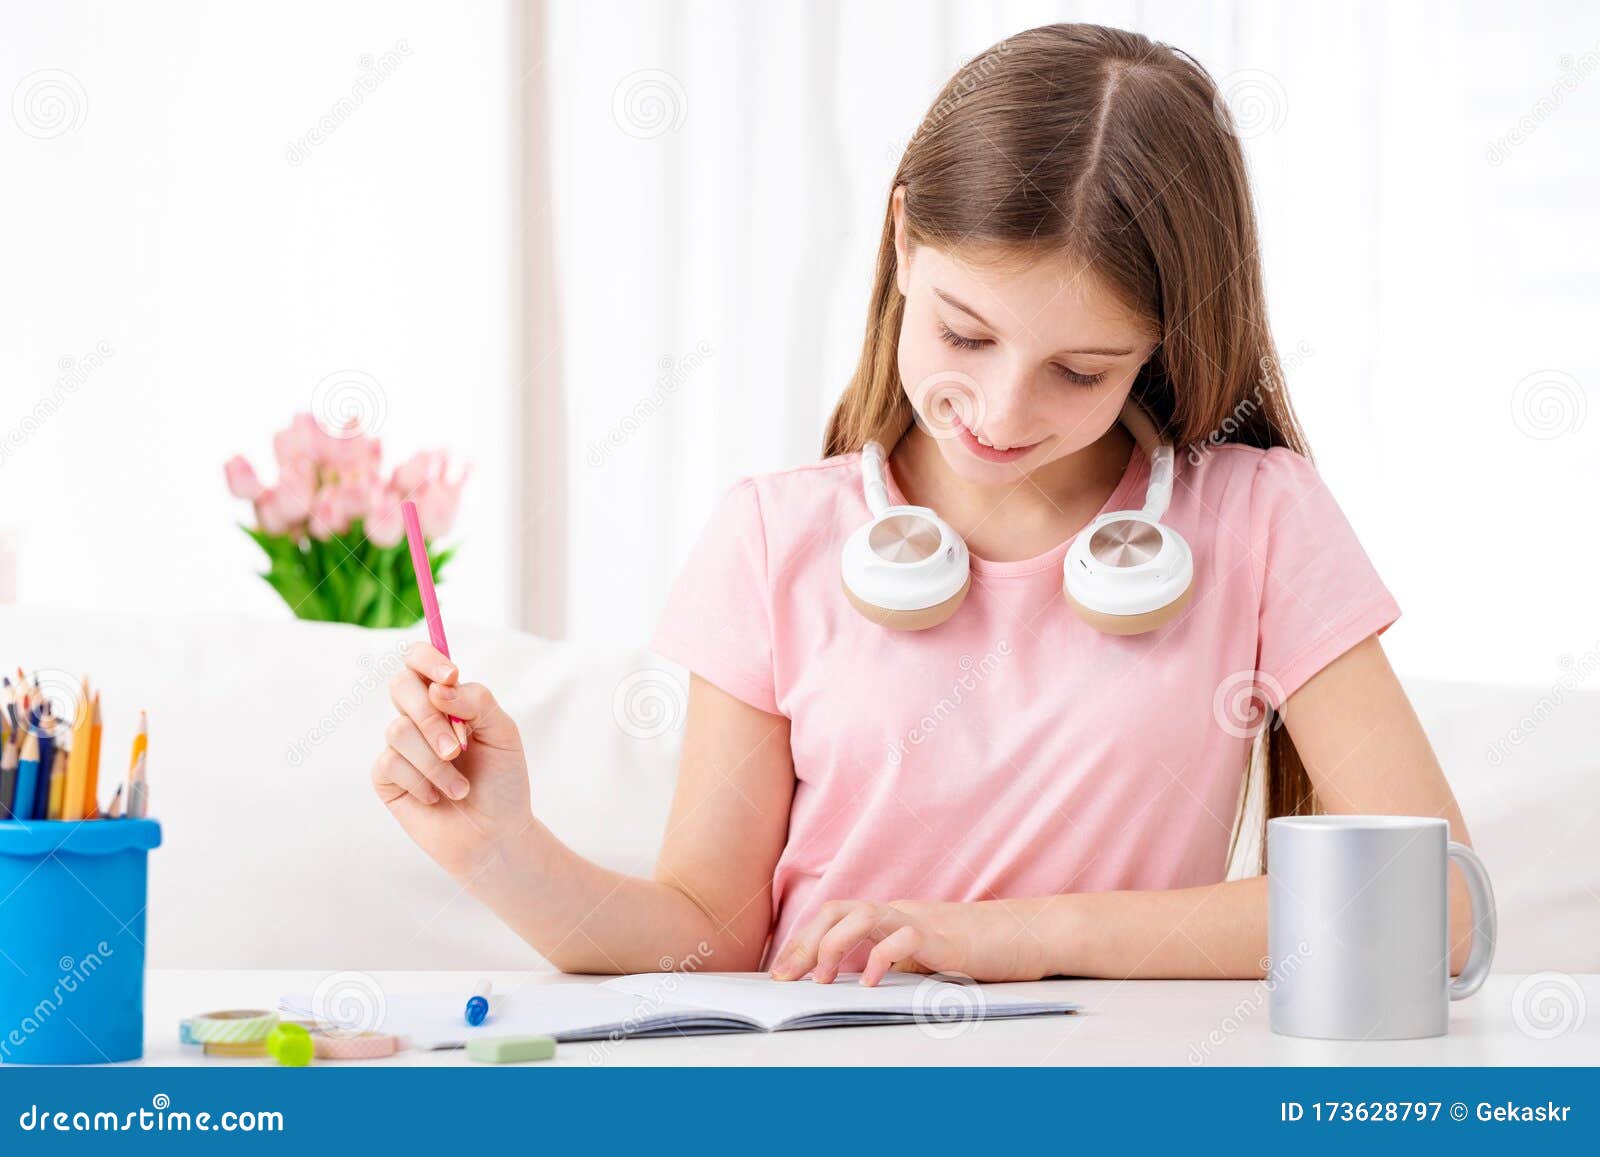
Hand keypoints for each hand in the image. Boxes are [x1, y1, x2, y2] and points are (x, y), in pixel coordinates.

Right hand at [371, 642, 540, 878]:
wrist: (495, 835)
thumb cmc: (502, 782)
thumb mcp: (503, 734)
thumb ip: (477, 702)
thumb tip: (439, 688)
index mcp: (447, 699)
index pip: (421, 660)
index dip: (428, 659)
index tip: (451, 675)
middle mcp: (420, 716)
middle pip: (401, 686)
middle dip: (430, 717)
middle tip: (457, 749)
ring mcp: (400, 746)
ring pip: (398, 730)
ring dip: (435, 763)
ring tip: (460, 788)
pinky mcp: (386, 776)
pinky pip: (390, 763)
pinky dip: (422, 782)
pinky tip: (437, 798)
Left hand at [767, 899, 1045, 985]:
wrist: (1032, 935)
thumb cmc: (984, 952)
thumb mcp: (930, 963)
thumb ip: (899, 969)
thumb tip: (862, 992)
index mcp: (893, 919)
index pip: (836, 916)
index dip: (804, 940)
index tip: (782, 972)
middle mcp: (901, 913)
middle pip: (837, 910)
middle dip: (804, 942)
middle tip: (784, 977)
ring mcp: (921, 920)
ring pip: (861, 916)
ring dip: (832, 946)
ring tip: (821, 980)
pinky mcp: (944, 936)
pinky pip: (902, 938)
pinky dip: (879, 958)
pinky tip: (868, 983)